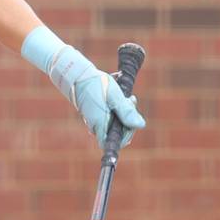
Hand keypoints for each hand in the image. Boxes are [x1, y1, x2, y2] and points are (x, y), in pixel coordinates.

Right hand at [22, 26, 145, 148]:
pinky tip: (120, 95)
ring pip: (115, 121)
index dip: (125, 137)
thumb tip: (141, 125)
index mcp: (100, 125)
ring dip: (124, 110)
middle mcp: (96, 126)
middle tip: (131, 100)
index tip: (132, 122)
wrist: (78, 74)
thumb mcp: (115, 97)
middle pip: (117, 132)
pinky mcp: (96, 113)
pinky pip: (110, 114)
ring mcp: (95, 119)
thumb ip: (127, 112)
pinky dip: (117, 107)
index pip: (113, 144)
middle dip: (128, 118)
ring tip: (127, 96)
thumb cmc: (96, 85)